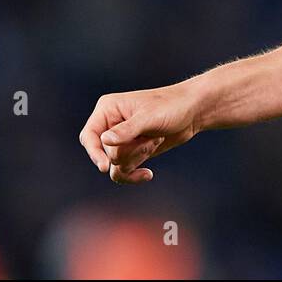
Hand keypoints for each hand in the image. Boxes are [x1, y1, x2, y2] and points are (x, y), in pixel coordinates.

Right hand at [78, 84, 200, 184]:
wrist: (192, 113)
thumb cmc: (171, 107)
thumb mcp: (149, 117)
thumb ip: (127, 130)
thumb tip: (104, 140)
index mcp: (108, 109)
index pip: (89, 135)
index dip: (94, 152)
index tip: (105, 166)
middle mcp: (110, 125)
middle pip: (106, 153)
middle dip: (131, 151)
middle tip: (152, 137)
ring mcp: (121, 140)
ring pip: (115, 165)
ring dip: (138, 157)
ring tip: (156, 140)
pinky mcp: (131, 152)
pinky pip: (123, 171)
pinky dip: (134, 175)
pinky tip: (148, 174)